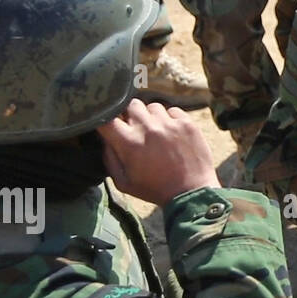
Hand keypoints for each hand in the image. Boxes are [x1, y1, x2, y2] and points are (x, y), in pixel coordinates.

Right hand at [98, 99, 220, 205]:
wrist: (191, 192)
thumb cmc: (154, 189)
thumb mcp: (123, 182)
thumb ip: (110, 158)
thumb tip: (105, 138)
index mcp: (129, 142)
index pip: (107, 118)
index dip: (106, 119)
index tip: (110, 125)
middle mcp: (148, 128)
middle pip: (130, 104)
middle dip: (129, 114)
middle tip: (134, 127)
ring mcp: (169, 123)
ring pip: (152, 106)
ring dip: (150, 116)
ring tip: (155, 131)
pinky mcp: (187, 123)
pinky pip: (173, 110)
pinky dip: (170, 118)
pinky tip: (171, 132)